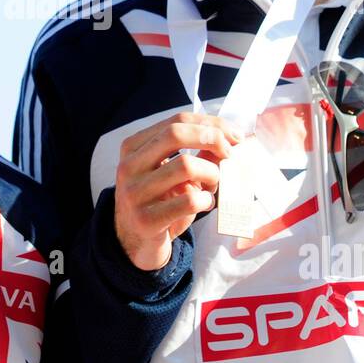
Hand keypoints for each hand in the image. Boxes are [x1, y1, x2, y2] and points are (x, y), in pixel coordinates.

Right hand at [113, 112, 240, 270]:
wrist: (135, 241)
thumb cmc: (160, 201)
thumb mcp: (175, 173)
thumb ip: (198, 154)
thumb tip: (231, 138)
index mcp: (133, 147)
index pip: (176, 121)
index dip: (211, 124)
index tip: (234, 135)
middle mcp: (129, 166)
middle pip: (176, 134)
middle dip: (212, 138)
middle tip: (231, 153)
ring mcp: (134, 193)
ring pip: (186, 166)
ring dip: (212, 173)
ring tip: (215, 185)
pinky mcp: (146, 220)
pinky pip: (188, 201)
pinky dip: (206, 199)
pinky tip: (206, 203)